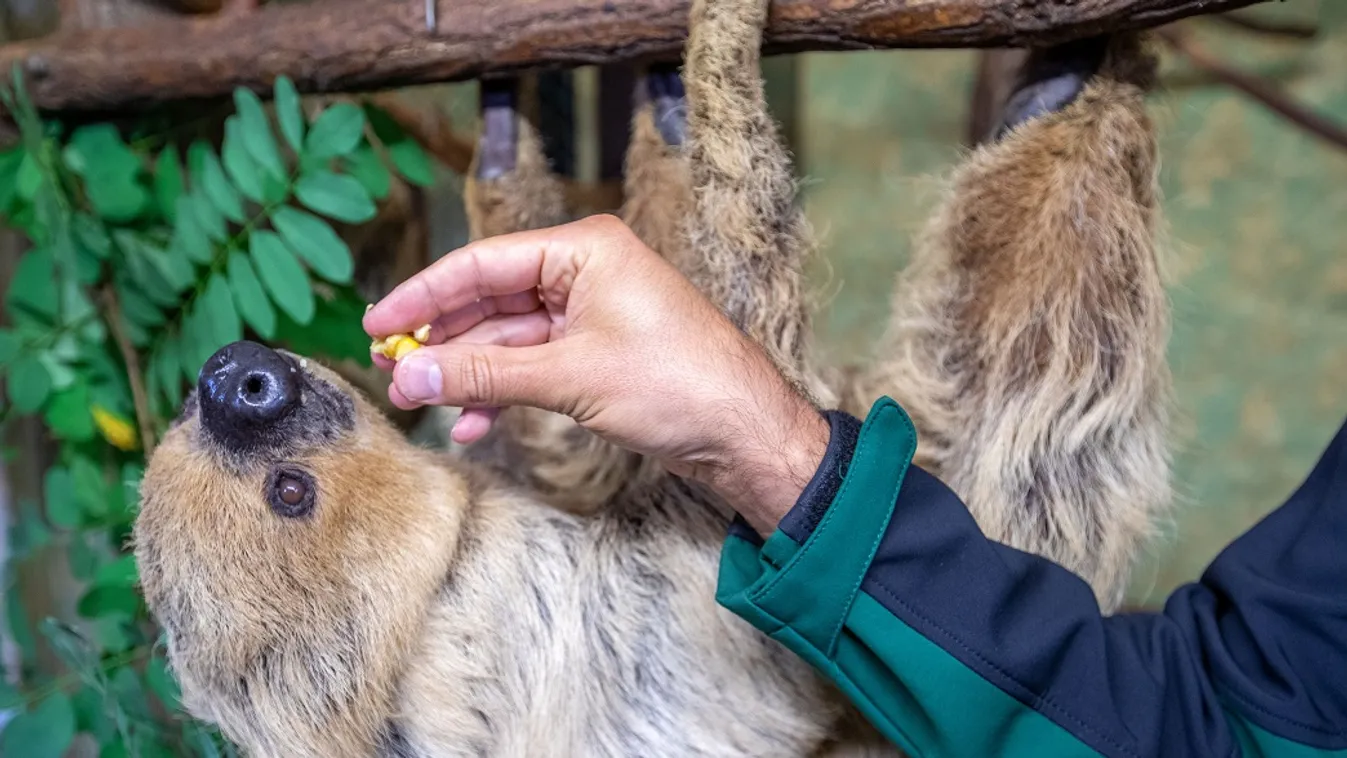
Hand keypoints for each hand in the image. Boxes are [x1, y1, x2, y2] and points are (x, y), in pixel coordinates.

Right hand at [362, 215, 827, 533]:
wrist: (745, 432)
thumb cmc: (678, 384)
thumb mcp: (569, 376)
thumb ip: (484, 373)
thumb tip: (411, 376)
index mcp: (584, 248)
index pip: (482, 263)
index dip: (423, 294)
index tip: (377, 323)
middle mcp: (585, 272)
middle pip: (490, 298)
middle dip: (442, 339)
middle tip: (392, 369)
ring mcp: (591, 314)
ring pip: (508, 337)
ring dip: (468, 372)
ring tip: (423, 403)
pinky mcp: (598, 354)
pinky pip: (533, 365)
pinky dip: (503, 392)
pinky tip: (473, 424)